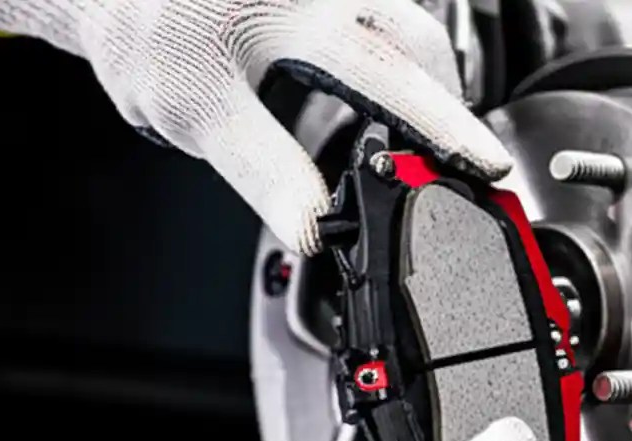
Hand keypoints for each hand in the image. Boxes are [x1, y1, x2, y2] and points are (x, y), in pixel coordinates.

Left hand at [0, 0, 512, 255]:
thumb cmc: (145, 37)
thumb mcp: (195, 114)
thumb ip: (265, 170)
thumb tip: (316, 227)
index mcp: (291, 15)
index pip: (389, 80)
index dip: (444, 130)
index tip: (487, 167)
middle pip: (419, 40)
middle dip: (445, 98)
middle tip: (460, 152)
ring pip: (402, 23)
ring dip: (418, 74)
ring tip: (420, 125)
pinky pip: (378, 17)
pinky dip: (389, 54)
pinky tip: (380, 83)